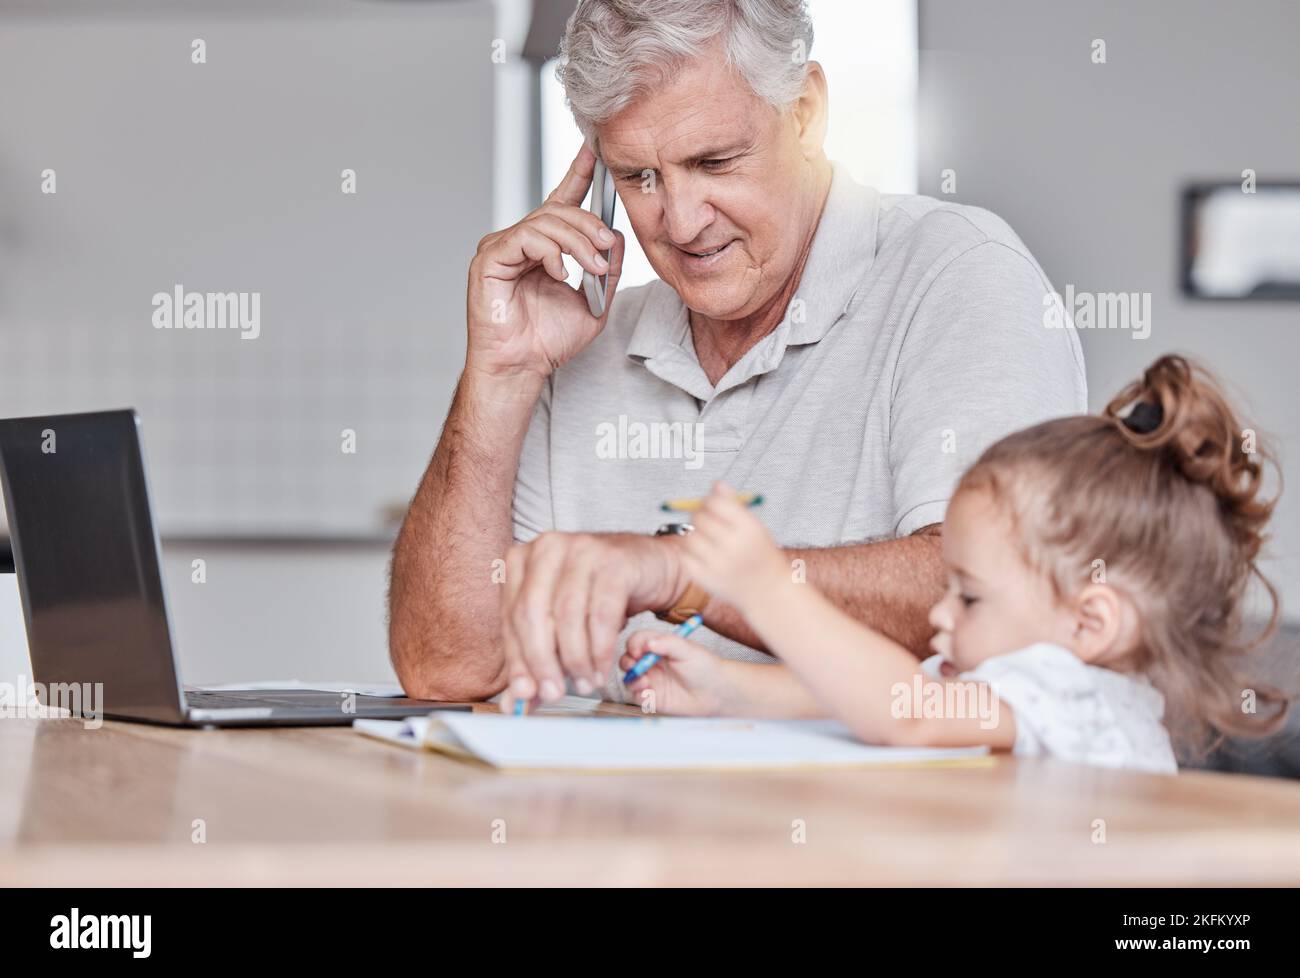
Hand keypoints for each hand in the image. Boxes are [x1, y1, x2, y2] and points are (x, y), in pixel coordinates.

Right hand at [466, 144, 624, 381]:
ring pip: (544, 221)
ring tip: (592, 268)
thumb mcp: (595, 303)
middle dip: (589, 224)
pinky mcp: (488, 259)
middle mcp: (520, 241)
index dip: (578, 173)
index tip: (596, 151)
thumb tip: (617, 236)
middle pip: (557, 210)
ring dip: (576, 242)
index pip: (561, 200)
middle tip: (607, 247)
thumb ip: (608, 269)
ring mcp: (501, 248)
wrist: (523, 367)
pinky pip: (523, 238)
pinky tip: (560, 273)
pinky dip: (549, 252)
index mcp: (543, 247)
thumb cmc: (548, 341)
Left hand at [499, 532, 686, 710]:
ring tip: (584, 683)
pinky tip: (602, 668)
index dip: (518, 661)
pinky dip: (600, 649)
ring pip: (567, 616)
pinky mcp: (612, 561)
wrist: (650, 566)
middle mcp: (547, 548)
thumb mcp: (562, 622)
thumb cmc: (600, 592)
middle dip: (543, 662)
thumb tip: (519, 700)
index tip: (526, 693)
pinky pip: (601, 615)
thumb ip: (539, 658)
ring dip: (575, 660)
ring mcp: (581, 549)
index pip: (510, 618)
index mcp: (522, 560)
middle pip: (533, 615)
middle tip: (554, 693)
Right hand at [619, 630, 734, 716]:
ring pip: (629, 678)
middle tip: (635, 667)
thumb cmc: (705, 667)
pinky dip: (638, 694)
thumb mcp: (688, 650)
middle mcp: (651, 662)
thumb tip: (648, 643)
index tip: (638, 651)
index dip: (634, 645)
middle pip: (628, 659)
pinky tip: (648, 693)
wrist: (717, 692)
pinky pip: (637, 696)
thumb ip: (667, 643)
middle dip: (627, 663)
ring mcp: (651, 680)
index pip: (637, 641)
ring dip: (632, 679)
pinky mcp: (653, 697)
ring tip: (645, 682)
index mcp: (659, 646)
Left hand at [679, 481, 787, 612]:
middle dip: (699, 515)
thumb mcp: (754, 526)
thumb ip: (734, 504)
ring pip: (690, 537)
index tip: (711, 504)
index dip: (709, 500)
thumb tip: (716, 483)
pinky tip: (701, 553)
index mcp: (749, 529)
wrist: (768, 592)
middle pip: (700, 518)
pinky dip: (689, 552)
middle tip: (706, 520)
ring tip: (704, 537)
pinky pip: (686, 557)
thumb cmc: (760, 554)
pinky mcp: (706, 580)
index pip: (716, 502)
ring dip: (693, 534)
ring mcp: (719, 565)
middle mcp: (734, 547)